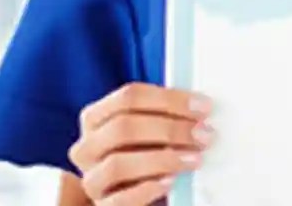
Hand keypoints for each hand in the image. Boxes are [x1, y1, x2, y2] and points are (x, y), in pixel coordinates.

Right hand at [68, 83, 214, 204]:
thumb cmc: (144, 152)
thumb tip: (200, 108)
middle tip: (204, 134)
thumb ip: (164, 115)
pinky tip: (170, 181)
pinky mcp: (102, 205)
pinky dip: (147, 189)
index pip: (128, 97)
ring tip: (194, 158)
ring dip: (162, 159)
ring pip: (118, 164)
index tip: (203, 106)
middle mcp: (87, 146)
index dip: (169, 99)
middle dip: (170, 129)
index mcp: (95, 117)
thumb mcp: (149, 130)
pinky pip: (119, 200)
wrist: (130, 191)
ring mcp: (92, 178)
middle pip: (123, 127)